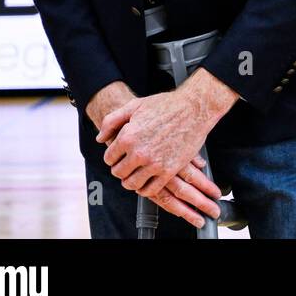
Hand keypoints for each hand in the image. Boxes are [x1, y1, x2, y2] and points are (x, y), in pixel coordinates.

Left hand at [97, 87, 224, 222]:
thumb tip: (100, 138)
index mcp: (127, 137)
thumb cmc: (166, 105)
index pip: (109, 158)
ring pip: (132, 184)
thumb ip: (112, 121)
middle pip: (118, 173)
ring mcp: (154, 163)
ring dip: (131, 180)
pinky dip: (145, 189)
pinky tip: (147, 181)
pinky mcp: (169, 170)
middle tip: (128, 164)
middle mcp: (139, 153)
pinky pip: (151, 189)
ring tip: (136, 173)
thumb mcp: (135, 105)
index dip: (113, 157)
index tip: (121, 155)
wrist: (195, 108)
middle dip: (121, 169)